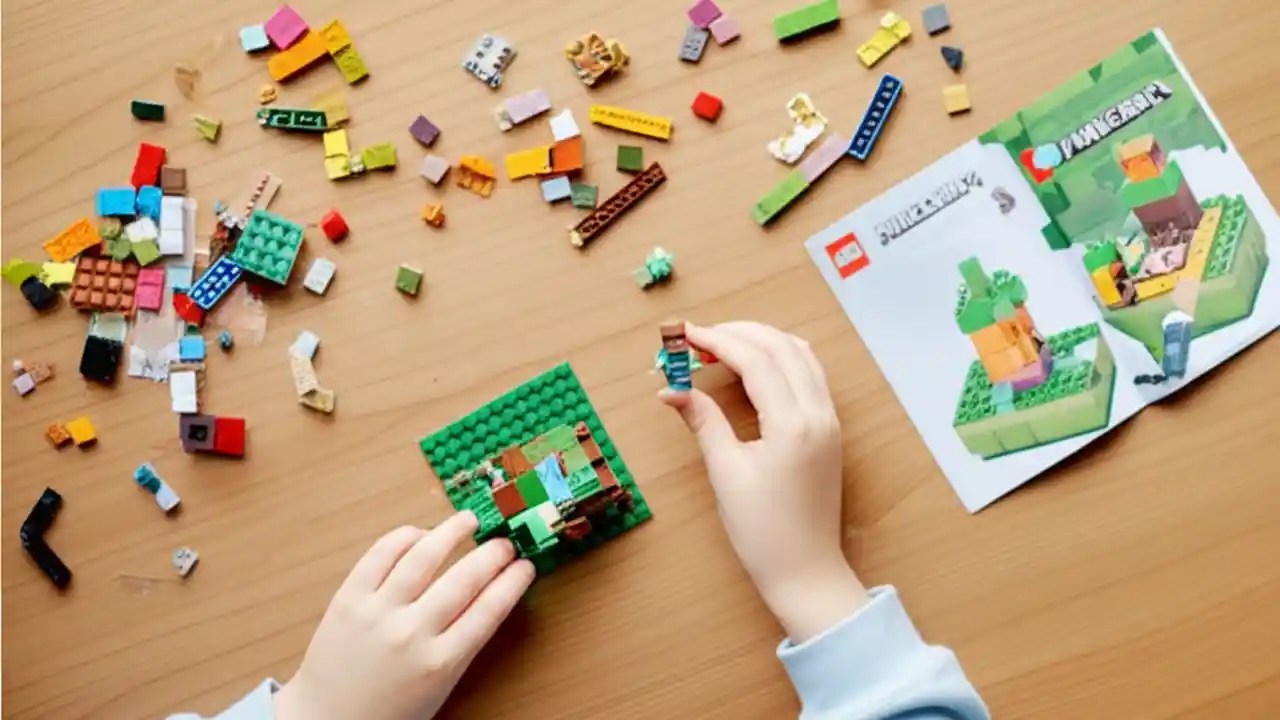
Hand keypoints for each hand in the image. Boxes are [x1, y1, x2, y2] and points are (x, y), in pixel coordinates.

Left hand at [274, 513, 534, 719]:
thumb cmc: (387, 711)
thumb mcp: (439, 687)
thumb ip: (462, 644)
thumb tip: (490, 595)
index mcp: (440, 663)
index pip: (490, 609)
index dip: (512, 582)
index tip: (525, 566)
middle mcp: (411, 634)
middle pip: (464, 579)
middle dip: (493, 554)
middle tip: (505, 543)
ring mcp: (378, 612)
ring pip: (423, 556)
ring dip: (452, 531)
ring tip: (468, 520)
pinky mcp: (349, 598)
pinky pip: (380, 555)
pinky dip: (405, 537)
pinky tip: (421, 533)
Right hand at [660, 322, 866, 642]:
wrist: (806, 571)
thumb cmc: (762, 531)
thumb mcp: (726, 473)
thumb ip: (703, 422)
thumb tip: (670, 389)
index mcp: (793, 425)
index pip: (756, 360)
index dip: (718, 340)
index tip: (685, 334)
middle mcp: (819, 414)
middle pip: (782, 347)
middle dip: (740, 332)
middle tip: (699, 337)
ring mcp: (830, 420)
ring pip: (802, 355)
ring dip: (764, 341)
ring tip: (723, 345)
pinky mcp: (830, 430)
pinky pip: (811, 375)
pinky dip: (782, 358)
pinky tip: (755, 366)